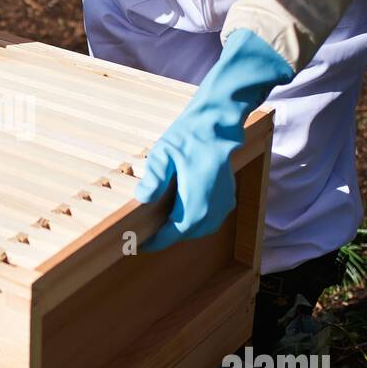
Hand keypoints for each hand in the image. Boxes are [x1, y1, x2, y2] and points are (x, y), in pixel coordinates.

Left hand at [134, 29, 293, 251]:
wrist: (218, 123)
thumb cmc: (189, 135)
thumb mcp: (164, 153)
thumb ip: (154, 177)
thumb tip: (142, 197)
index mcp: (196, 203)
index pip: (173, 233)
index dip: (155, 241)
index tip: (138, 244)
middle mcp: (213, 209)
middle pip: (187, 233)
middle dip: (167, 237)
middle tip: (145, 236)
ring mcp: (224, 204)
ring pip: (201, 228)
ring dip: (182, 229)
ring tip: (161, 227)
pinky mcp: (228, 197)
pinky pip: (210, 219)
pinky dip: (196, 221)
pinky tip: (181, 212)